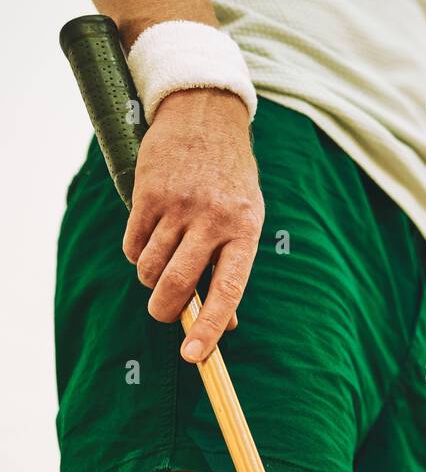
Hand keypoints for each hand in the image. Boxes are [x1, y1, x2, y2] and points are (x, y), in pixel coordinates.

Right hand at [122, 89, 264, 361]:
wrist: (204, 113)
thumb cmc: (230, 180)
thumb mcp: (246, 220)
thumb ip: (232, 269)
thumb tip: (225, 325)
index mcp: (244, 231)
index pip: (227, 291)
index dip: (208, 328)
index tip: (193, 357)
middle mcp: (212, 219)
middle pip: (177, 284)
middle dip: (164, 309)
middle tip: (162, 313)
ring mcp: (179, 204)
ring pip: (151, 268)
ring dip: (150, 278)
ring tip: (160, 264)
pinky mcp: (148, 192)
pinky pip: (133, 244)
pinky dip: (136, 253)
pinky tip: (148, 239)